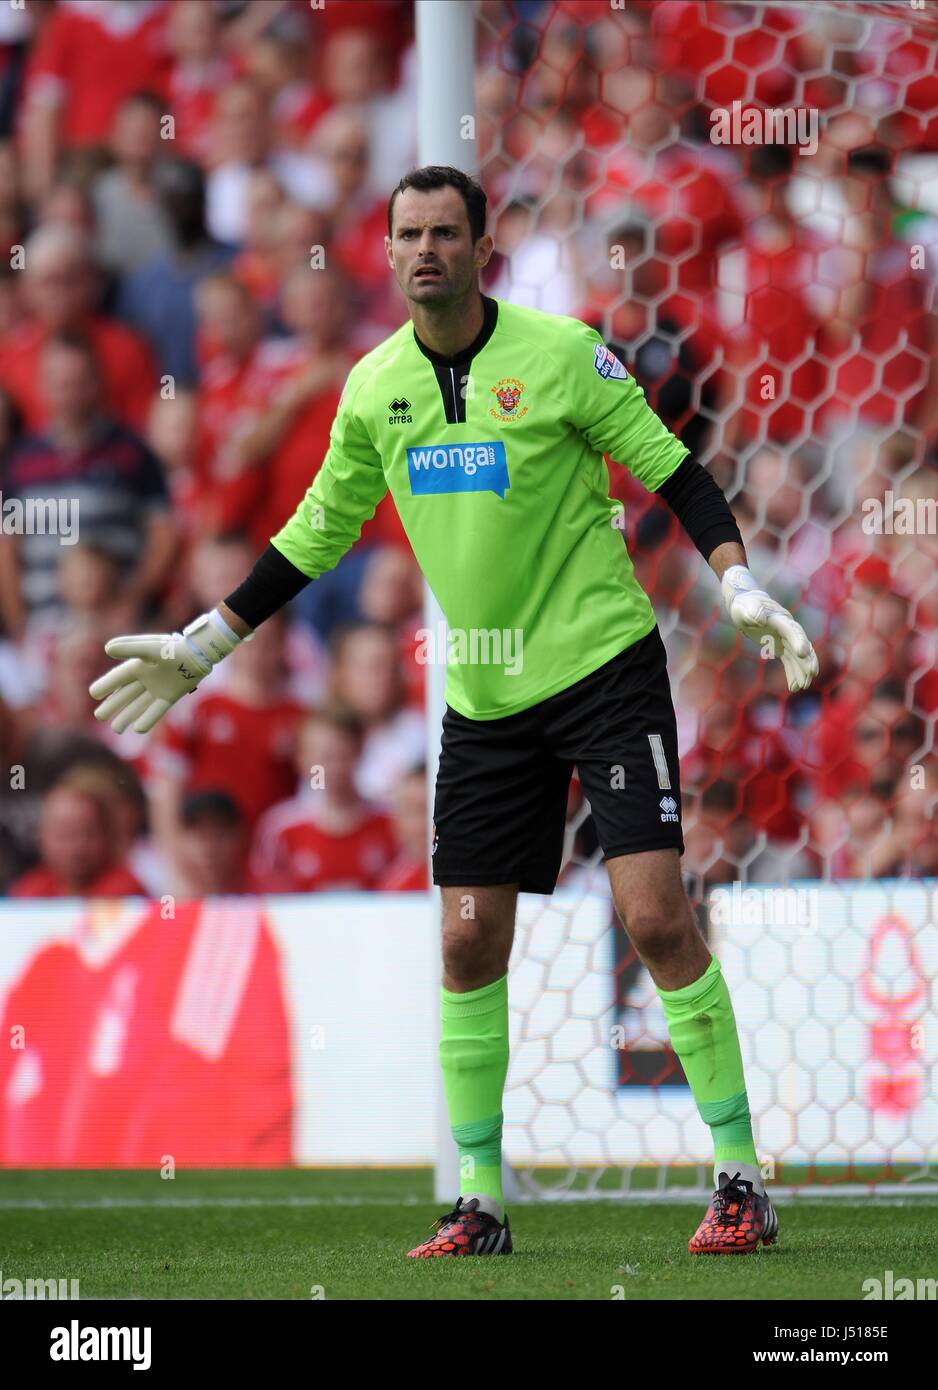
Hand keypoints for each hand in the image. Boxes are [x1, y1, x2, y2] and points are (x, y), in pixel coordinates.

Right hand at [88, 612, 240, 733]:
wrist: (199, 654)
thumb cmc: (174, 648)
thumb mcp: (151, 647)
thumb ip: (130, 647)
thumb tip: (106, 649)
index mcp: (139, 665)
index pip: (118, 678)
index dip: (106, 685)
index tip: (93, 693)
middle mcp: (146, 677)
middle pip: (125, 694)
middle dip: (113, 705)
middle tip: (99, 716)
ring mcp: (158, 688)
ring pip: (138, 705)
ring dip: (127, 716)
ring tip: (115, 729)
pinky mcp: (170, 696)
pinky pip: (157, 710)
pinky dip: (148, 719)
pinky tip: (138, 730)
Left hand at [722, 565, 818, 692]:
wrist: (746, 603)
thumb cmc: (744, 605)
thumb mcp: (744, 607)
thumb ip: (752, 612)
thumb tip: (760, 619)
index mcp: (779, 619)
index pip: (792, 630)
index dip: (798, 641)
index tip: (802, 653)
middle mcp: (787, 628)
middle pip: (801, 644)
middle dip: (807, 660)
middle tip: (811, 675)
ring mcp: (786, 637)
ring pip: (798, 655)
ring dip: (802, 670)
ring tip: (802, 686)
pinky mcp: (781, 645)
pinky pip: (790, 660)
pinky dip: (793, 672)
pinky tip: (794, 686)